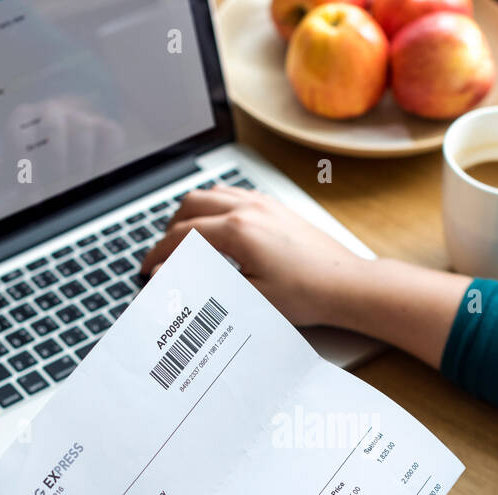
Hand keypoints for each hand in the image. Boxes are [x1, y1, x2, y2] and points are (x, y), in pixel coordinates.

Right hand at [138, 185, 369, 328]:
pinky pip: (233, 194)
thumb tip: (172, 277)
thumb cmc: (308, 294)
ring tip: (183, 241)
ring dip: (190, 214)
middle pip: (190, 206)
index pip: (183, 236)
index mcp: (239, 230)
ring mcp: (264, 203)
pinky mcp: (276, 207)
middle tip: (163, 257)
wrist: (347, 284)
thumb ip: (206, 284)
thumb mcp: (250, 298)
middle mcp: (249, 208)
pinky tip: (214, 226)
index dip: (160, 255)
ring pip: (210, 194)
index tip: (150, 271)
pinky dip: (214, 206)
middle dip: (169, 231)